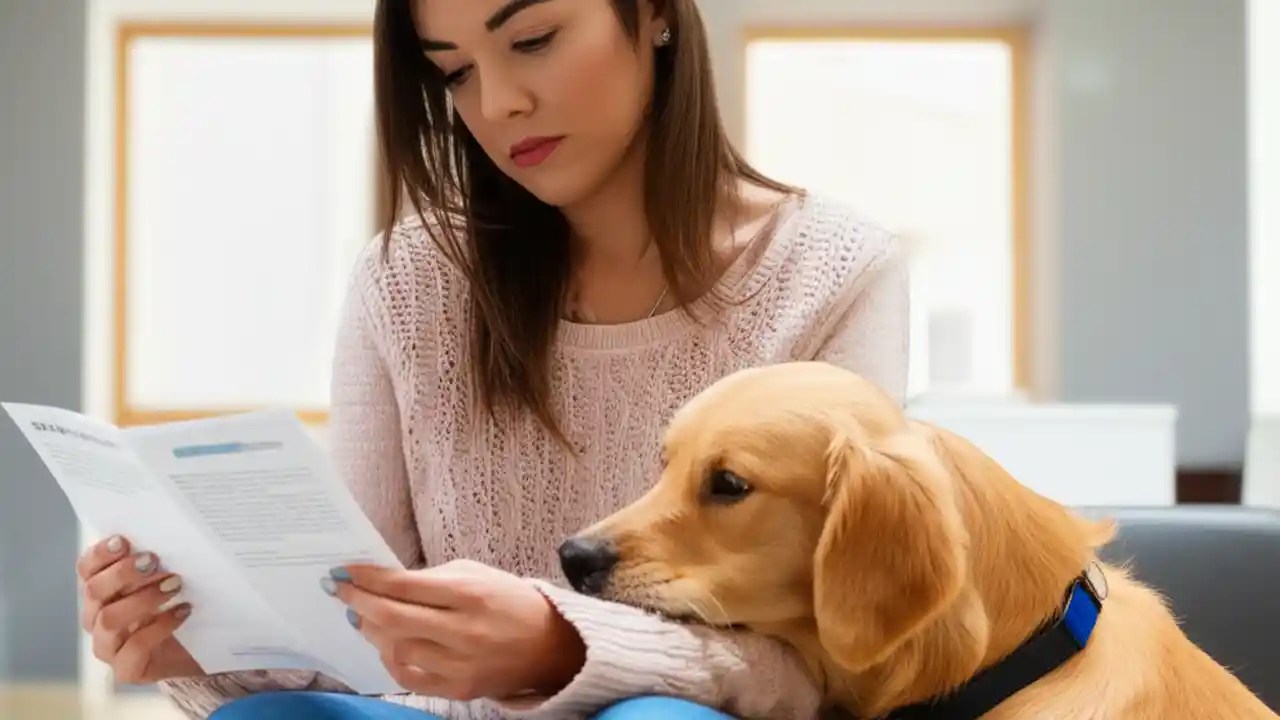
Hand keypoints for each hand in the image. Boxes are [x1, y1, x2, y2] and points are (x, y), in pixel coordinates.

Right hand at [77, 535, 203, 682]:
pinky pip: (134, 648)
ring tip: (175, 584)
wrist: (201, 650)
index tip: (124, 540)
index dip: (100, 554)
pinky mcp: (128, 669)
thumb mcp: (167, 578)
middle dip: (123, 573)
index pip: (86, 569)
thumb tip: (164, 533)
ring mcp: (109, 647)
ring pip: (108, 619)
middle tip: (154, 560)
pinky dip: (160, 626)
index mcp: (102, 592)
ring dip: (142, 598)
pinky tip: (183, 611)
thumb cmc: (179, 605)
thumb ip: (156, 561)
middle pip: (94, 591)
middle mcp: (97, 618)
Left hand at [328, 559, 585, 700]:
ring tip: (363, 615)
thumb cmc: (509, 601)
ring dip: (371, 629)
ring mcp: (459, 664)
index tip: (343, 570)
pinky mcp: (457, 689)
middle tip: (339, 590)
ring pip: (395, 648)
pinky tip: (388, 644)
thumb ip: (432, 579)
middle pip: (392, 618)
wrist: (550, 647)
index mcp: (469, 593)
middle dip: (358, 601)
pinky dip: (390, 658)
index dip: (367, 577)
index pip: (403, 585)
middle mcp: (463, 631)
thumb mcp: (476, 574)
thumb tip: (384, 583)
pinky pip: (408, 676)